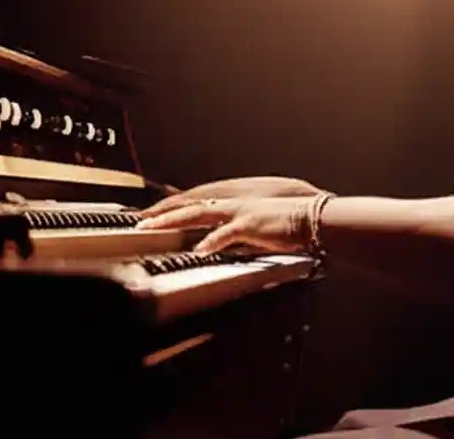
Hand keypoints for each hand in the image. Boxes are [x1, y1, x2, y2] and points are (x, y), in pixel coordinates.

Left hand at [136, 195, 315, 252]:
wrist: (314, 217)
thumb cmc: (289, 223)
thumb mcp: (255, 227)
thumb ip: (234, 233)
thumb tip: (215, 244)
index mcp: (232, 204)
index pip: (194, 203)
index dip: (171, 209)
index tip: (150, 216)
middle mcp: (232, 203)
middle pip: (189, 205)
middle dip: (162, 213)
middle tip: (139, 221)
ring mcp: (240, 212)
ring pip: (198, 214)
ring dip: (173, 220)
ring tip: (152, 227)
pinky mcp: (252, 224)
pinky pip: (227, 233)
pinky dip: (212, 241)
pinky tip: (199, 250)